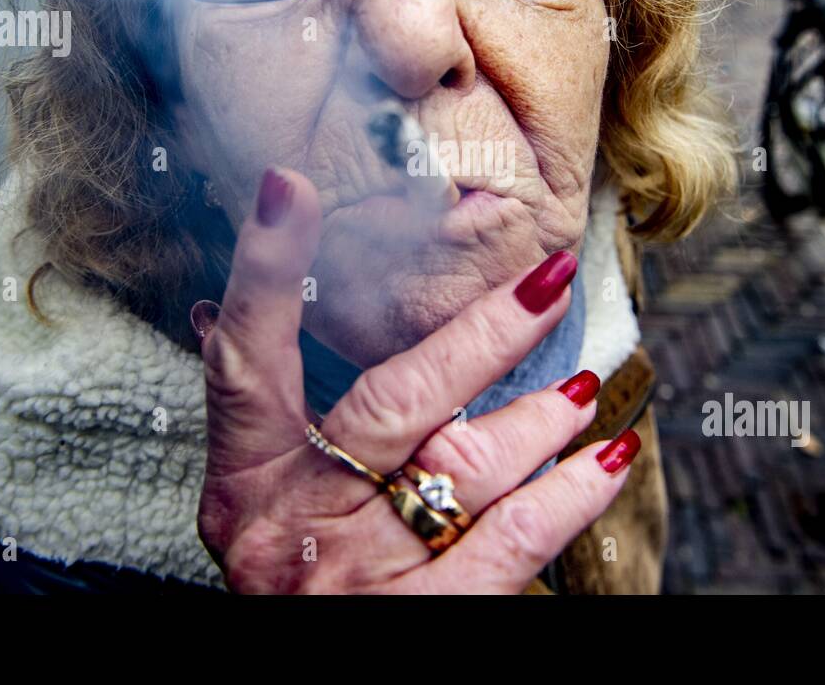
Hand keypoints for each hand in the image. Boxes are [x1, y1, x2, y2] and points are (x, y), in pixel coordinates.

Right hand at [194, 167, 640, 592]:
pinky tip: (603, 456)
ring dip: (535, 419)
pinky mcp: (422, 616)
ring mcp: (362, 572)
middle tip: (547, 279)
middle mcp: (300, 519)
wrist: (294, 680)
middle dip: (477, 337)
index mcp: (248, 482)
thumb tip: (221, 310)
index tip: (286, 188)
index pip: (245, 363)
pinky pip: (511, 544)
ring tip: (581, 385)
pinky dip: (567, 497)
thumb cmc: (288, 577)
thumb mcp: (249, 503)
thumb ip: (256, 411)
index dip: (262, 275)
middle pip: (392, 404)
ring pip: (465, 469)